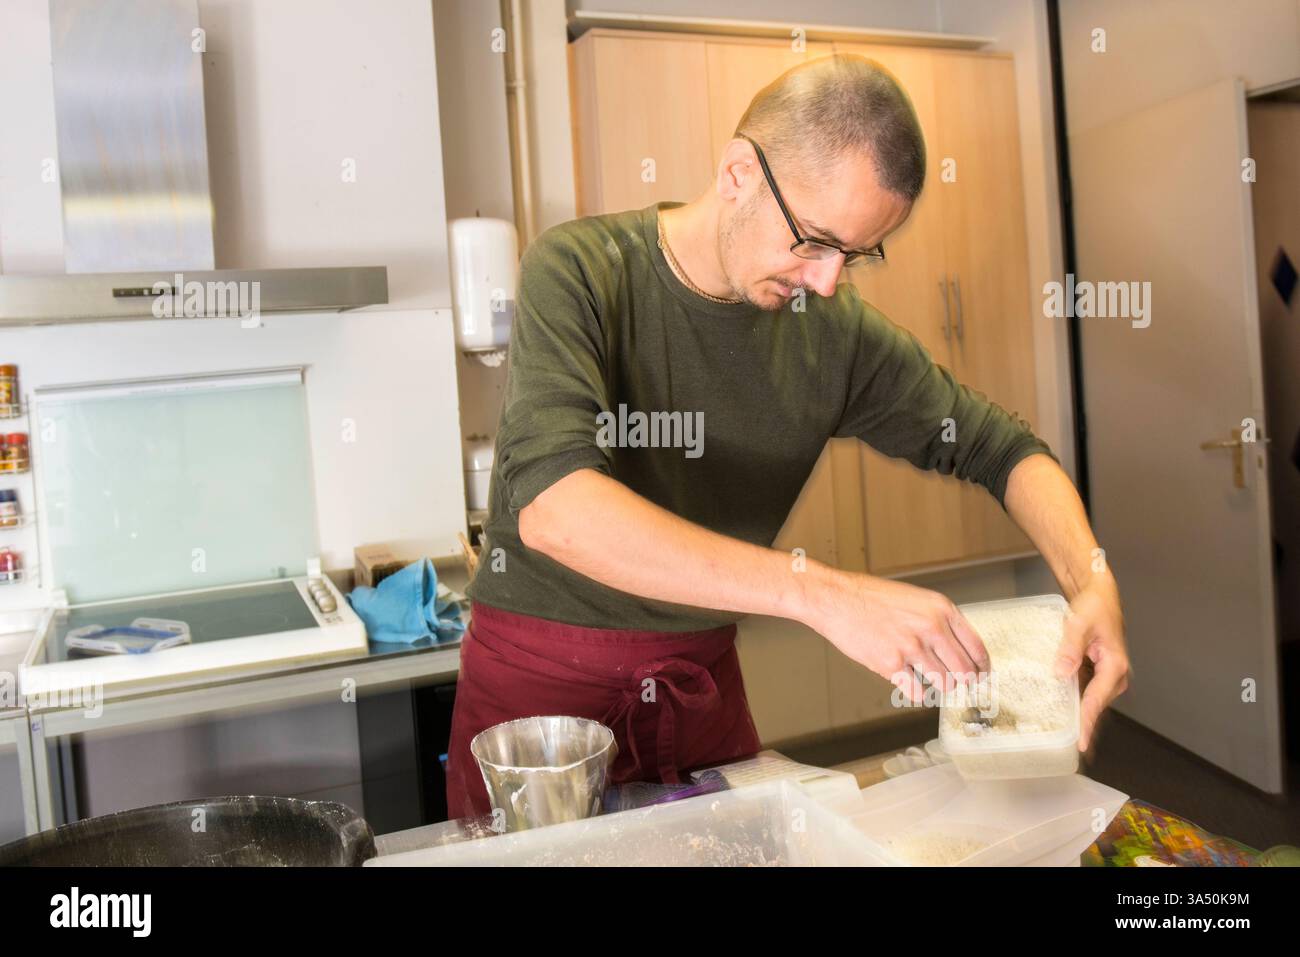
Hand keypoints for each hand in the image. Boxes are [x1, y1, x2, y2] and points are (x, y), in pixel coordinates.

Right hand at [803, 569, 989, 701]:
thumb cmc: (870, 597)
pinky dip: (915, 692)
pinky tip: (908, 682)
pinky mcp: (892, 665)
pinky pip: (917, 692)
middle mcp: (931, 628)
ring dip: (938, 687)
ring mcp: (912, 647)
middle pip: (964, 671)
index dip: (981, 666)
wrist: (836, 599)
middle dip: (963, 682)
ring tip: (927, 679)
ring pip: (943, 684)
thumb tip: (955, 648)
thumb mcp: (915, 598)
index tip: (980, 674)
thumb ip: (938, 620)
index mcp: (941, 609)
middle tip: (958, 684)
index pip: (976, 647)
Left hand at [1056, 574, 1128, 751]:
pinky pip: (1086, 692)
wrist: (1100, 596)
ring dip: (1079, 716)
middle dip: (1083, 725)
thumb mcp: (1079, 624)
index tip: (1081, 742)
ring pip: (1091, 701)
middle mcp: (1115, 675)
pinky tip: (1061, 712)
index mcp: (1115, 665)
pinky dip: (1076, 702)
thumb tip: (1061, 672)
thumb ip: (1070, 648)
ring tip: (1064, 737)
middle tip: (1067, 747)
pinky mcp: (1098, 673)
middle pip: (1096, 706)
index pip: (1097, 699)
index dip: (1088, 722)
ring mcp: (1107, 675)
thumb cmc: (1095, 607)